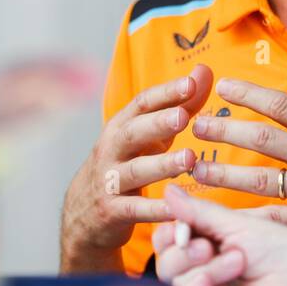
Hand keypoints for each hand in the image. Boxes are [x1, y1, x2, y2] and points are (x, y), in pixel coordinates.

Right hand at [60, 64, 212, 271]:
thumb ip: (180, 104)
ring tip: (189, 159)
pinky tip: (178, 207)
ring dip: (161, 165)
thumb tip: (204, 70)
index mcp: (122, 126)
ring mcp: (110, 181)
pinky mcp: (113, 212)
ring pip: (134, 171)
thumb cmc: (125, 164)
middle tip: (183, 116)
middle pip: (133, 132)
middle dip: (157, 123)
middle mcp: (112, 149)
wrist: (82, 215)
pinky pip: (135, 210)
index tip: (191, 82)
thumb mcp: (149, 135)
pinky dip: (156, 209)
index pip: (142, 103)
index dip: (165, 93)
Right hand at [151, 184, 286, 285]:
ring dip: (201, 267)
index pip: (169, 237)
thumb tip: (168, 191)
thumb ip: (198, 211)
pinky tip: (211, 283)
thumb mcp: (236, 224)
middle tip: (207, 246)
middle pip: (165, 257)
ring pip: (170, 277)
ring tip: (234, 263)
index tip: (181, 224)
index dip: (170, 230)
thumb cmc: (280, 252)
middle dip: (183, 248)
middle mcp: (202, 269)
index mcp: (208, 244)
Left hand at [190, 38, 286, 275]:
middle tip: (196, 127)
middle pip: (261, 140)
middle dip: (224, 132)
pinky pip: (278, 219)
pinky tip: (224, 215)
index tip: (223, 88)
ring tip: (195, 169)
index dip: (249, 95)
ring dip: (224, 174)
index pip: (282, 105)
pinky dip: (250, 218)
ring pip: (261, 180)